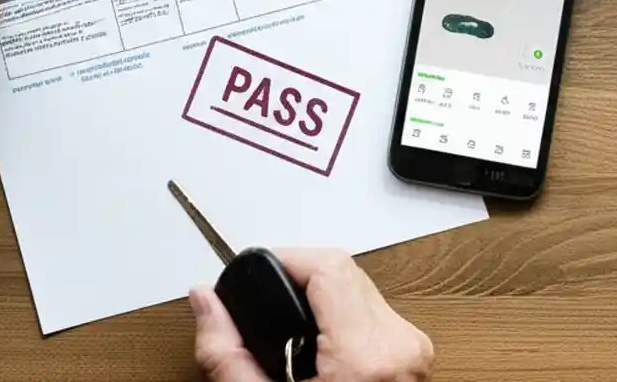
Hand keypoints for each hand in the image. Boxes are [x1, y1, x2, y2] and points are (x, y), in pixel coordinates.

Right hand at [191, 249, 433, 381]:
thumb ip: (227, 352)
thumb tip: (205, 301)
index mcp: (366, 358)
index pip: (329, 266)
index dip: (285, 259)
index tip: (257, 274)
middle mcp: (399, 346)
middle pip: (342, 270)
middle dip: (298, 280)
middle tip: (267, 307)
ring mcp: (411, 349)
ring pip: (357, 285)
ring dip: (320, 298)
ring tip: (292, 333)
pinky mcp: (412, 353)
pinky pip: (371, 309)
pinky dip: (339, 317)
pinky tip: (317, 344)